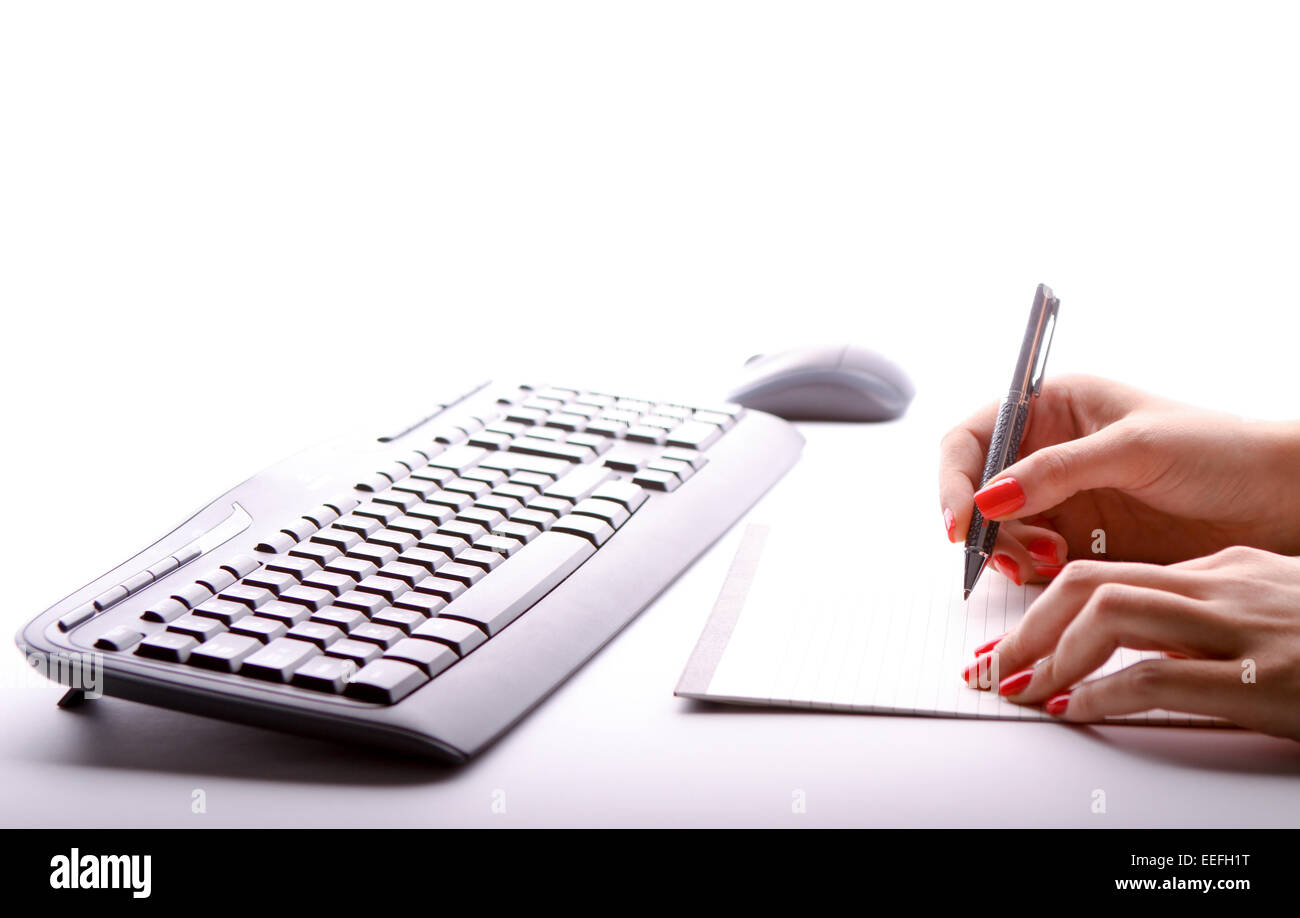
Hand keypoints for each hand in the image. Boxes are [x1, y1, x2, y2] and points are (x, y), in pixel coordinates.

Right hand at [938, 374, 1299, 584]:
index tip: (960, 523)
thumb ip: (1056, 471)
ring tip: (1052, 560)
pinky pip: (1028, 560)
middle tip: (1011, 553)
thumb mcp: (1135, 449)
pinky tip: (1066, 567)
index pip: (973, 438)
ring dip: (1009, 550)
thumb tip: (986, 499)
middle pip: (975, 490)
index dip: (955, 478)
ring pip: (997, 530)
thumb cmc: (1220, 452)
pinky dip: (1032, 571)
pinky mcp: (1080, 540)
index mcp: (1053, 407)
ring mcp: (1061, 498)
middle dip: (983, 524)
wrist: (1280, 501)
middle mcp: (1048, 451)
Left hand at [965, 547, 1299, 739]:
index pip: (1104, 574)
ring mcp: (1240, 630)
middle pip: (1089, 585)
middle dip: (1026, 628)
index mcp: (1219, 570)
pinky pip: (1154, 676)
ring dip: (1050, 656)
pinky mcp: (1260, 678)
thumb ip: (1206, 609)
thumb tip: (1136, 634)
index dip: (1041, 609)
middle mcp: (1221, 588)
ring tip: (1024, 690)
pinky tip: (1077, 713)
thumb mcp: (1270, 606)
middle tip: (991, 668)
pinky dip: (1101, 695)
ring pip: (1110, 615)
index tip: (1007, 643)